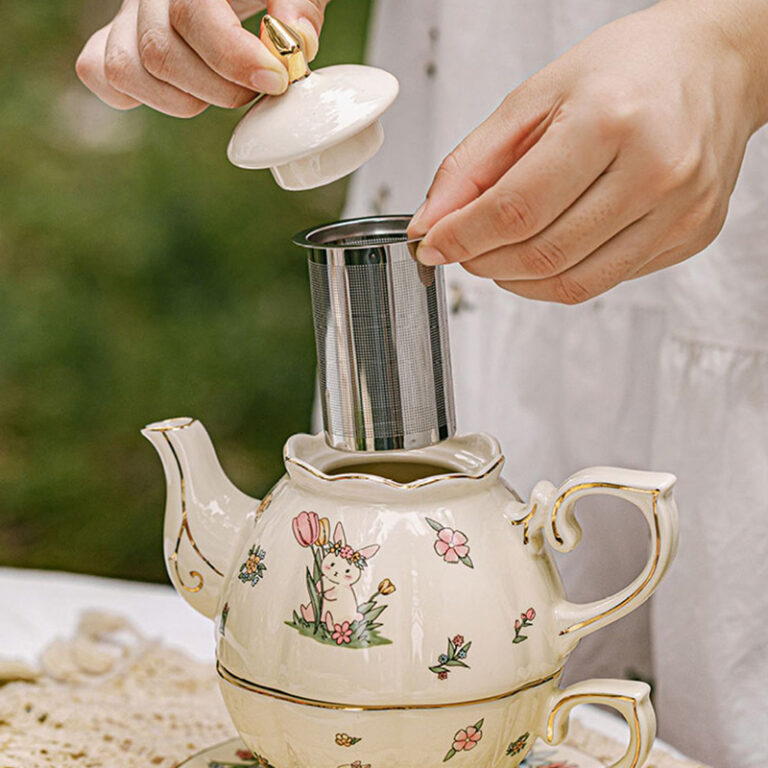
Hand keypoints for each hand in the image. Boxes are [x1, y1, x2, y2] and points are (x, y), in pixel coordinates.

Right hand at [75, 0, 328, 116]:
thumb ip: (301, 5)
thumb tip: (297, 41)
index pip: (192, 14)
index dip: (235, 57)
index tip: (276, 79)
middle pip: (159, 53)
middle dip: (221, 88)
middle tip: (260, 86)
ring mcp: (126, 16)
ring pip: (126, 71)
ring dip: (185, 99)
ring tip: (224, 88)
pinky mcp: (115, 41)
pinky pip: (101, 74)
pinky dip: (141, 96)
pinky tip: (184, 91)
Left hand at [408, 0, 767, 303]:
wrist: (712, 65)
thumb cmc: (624, 71)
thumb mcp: (533, 99)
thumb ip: (472, 165)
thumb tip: (430, 223)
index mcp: (611, 121)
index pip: (516, 209)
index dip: (462, 237)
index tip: (432, 244)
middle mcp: (656, 171)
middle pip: (543, 255)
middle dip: (484, 262)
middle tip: (464, 248)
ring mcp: (681, 211)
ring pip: (573, 283)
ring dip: (517, 280)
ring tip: (499, 254)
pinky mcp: (691, 236)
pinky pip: (605, 282)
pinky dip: (559, 277)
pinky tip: (548, 248)